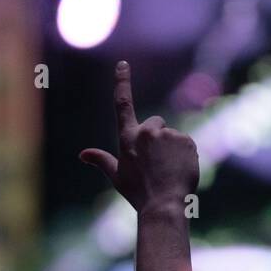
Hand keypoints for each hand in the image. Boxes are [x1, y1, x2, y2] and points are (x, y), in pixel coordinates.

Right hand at [80, 61, 198, 211]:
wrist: (164, 205)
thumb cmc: (138, 194)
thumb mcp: (117, 177)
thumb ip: (101, 160)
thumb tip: (82, 154)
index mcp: (128, 138)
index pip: (123, 104)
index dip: (122, 82)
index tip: (123, 64)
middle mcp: (147, 132)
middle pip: (156, 123)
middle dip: (157, 136)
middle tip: (156, 163)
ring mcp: (168, 135)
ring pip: (172, 136)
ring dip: (172, 149)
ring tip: (168, 171)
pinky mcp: (186, 140)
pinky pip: (187, 143)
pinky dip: (186, 155)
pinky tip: (180, 170)